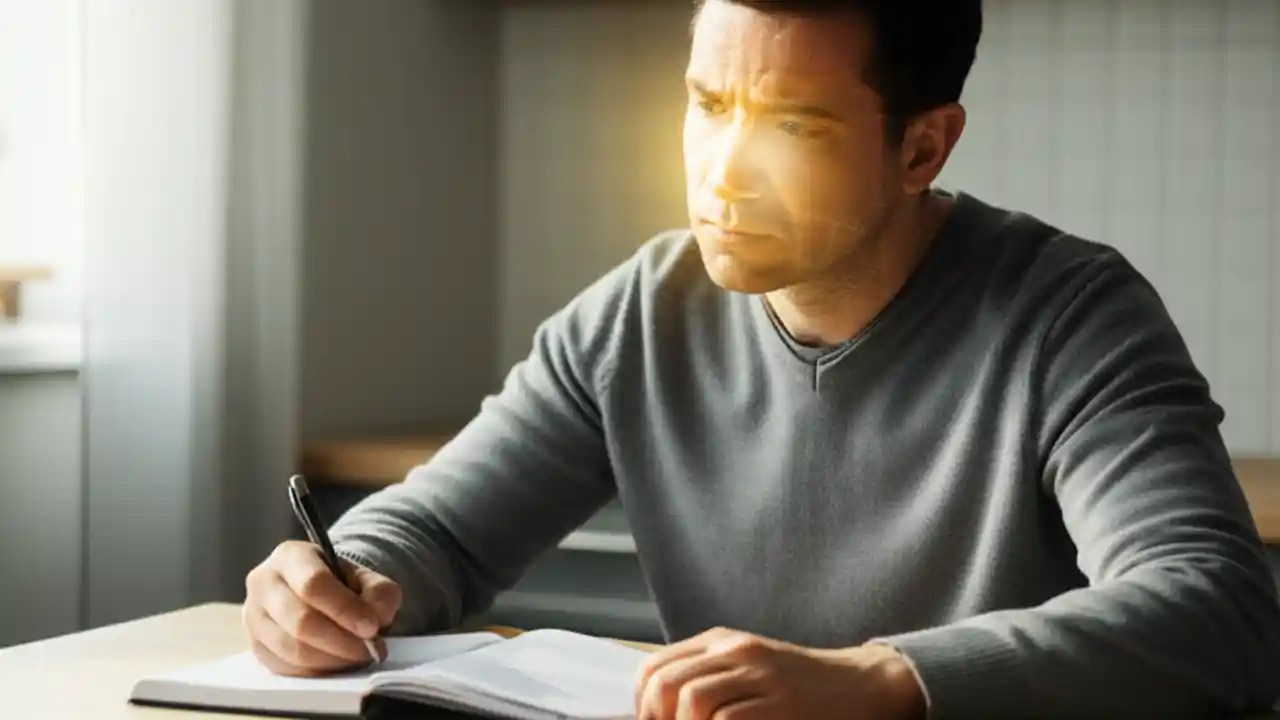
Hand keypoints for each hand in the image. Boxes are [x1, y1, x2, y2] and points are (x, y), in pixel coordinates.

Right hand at [243, 540, 401, 676]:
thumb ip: (378, 592)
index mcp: (290, 556)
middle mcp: (264, 583)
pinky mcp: (256, 646)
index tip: (371, 627)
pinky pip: (286, 668)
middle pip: (300, 621)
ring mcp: (253, 617)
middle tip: (368, 649)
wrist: (315, 593)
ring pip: (292, 649)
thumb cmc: (339, 584)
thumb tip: (376, 618)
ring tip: (356, 656)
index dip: (345, 609)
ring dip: (332, 659)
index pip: (313, 584)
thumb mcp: (365, 578)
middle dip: (341, 641)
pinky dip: (317, 671)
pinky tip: (336, 663)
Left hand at [634, 626, 924, 719]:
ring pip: (692, 700)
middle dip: (657, 719)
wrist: (859, 685)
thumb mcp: (747, 669)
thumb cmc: (798, 686)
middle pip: (666, 683)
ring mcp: (760, 677)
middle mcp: (736, 651)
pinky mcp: (782, 704)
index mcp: (721, 641)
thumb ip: (708, 679)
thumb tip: (658, 710)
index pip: (655, 666)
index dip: (642, 704)